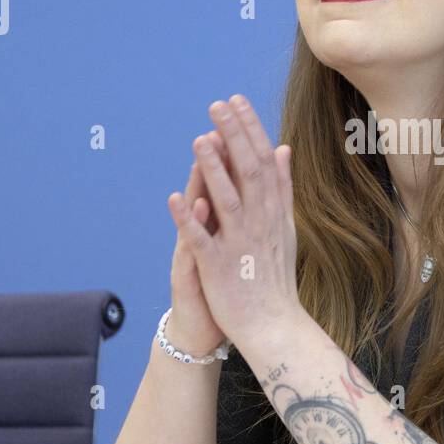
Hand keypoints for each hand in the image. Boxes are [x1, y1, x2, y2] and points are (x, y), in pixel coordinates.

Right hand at [164, 130, 232, 355]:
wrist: (211, 329)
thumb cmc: (230, 282)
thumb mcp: (240, 240)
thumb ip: (246, 207)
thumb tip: (261, 174)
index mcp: (223, 220)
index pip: (230, 176)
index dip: (235, 147)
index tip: (241, 114)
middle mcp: (206, 228)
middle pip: (209, 184)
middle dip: (215, 151)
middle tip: (218, 119)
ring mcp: (195, 246)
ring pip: (196, 208)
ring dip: (198, 179)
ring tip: (202, 150)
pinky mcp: (189, 271)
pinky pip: (187, 243)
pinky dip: (186, 223)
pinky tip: (183, 203)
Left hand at [175, 94, 302, 348]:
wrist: (275, 325)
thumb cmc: (275, 276)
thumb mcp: (285, 225)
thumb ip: (282, 187)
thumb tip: (282, 148)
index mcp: (273, 211)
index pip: (263, 161)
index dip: (249, 129)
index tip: (236, 100)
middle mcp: (260, 223)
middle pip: (248, 172)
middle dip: (233, 137)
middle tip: (217, 105)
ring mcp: (240, 244)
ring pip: (228, 201)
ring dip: (214, 170)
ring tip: (201, 140)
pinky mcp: (219, 268)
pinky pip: (202, 240)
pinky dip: (190, 219)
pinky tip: (175, 198)